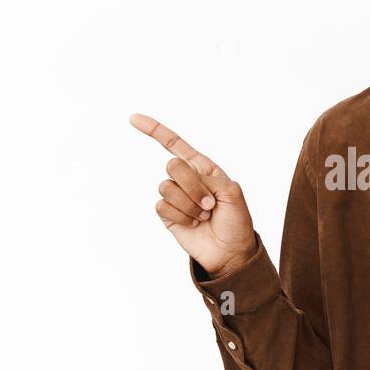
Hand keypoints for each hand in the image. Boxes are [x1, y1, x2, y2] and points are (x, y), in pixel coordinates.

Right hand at [130, 113, 256, 277]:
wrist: (230, 251)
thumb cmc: (236, 221)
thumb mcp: (232, 193)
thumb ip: (208, 178)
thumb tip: (184, 180)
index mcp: (203, 168)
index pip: (175, 144)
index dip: (154, 130)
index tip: (133, 119)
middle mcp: (187, 179)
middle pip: (172, 166)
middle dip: (193, 186)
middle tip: (210, 205)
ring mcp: (176, 197)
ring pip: (166, 188)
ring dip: (188, 205)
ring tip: (204, 216)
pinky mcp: (167, 214)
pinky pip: (162, 207)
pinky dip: (181, 216)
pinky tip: (193, 223)